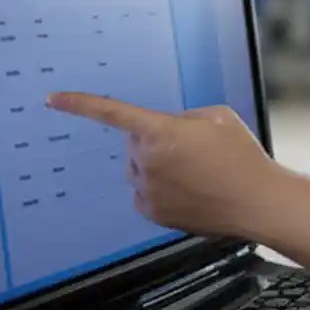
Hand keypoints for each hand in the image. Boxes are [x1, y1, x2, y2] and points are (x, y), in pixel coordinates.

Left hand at [47, 92, 279, 238]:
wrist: (256, 201)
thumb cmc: (241, 156)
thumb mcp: (217, 117)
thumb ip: (183, 118)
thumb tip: (168, 131)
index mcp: (161, 131)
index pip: (111, 112)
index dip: (79, 103)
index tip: (52, 99)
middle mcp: (146, 161)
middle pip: (136, 142)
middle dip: (155, 140)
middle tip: (192, 149)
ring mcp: (147, 190)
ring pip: (140, 167)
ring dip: (157, 164)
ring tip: (197, 172)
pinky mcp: (152, 211)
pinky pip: (144, 191)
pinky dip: (160, 187)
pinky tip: (189, 189)